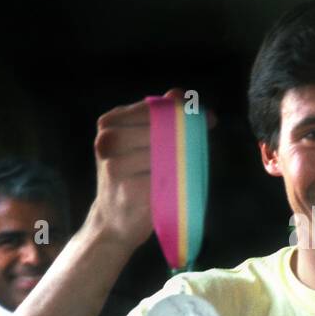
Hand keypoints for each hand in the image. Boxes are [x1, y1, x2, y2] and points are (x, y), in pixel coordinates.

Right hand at [86, 90, 216, 253]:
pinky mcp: (131, 190)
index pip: (153, 107)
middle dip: (187, 132)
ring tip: (188, 164)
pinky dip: (180, 178)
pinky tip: (180, 182)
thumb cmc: (134, 175)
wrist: (114, 221)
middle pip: (161, 127)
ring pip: (167, 151)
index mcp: (109, 123)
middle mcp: (107, 141)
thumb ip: (160, 116)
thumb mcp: (140, 141)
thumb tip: (183, 95)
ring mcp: (116, 166)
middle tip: (204, 136)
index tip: (207, 117)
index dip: (183, 110)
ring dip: (184, 156)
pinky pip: (169, 176)